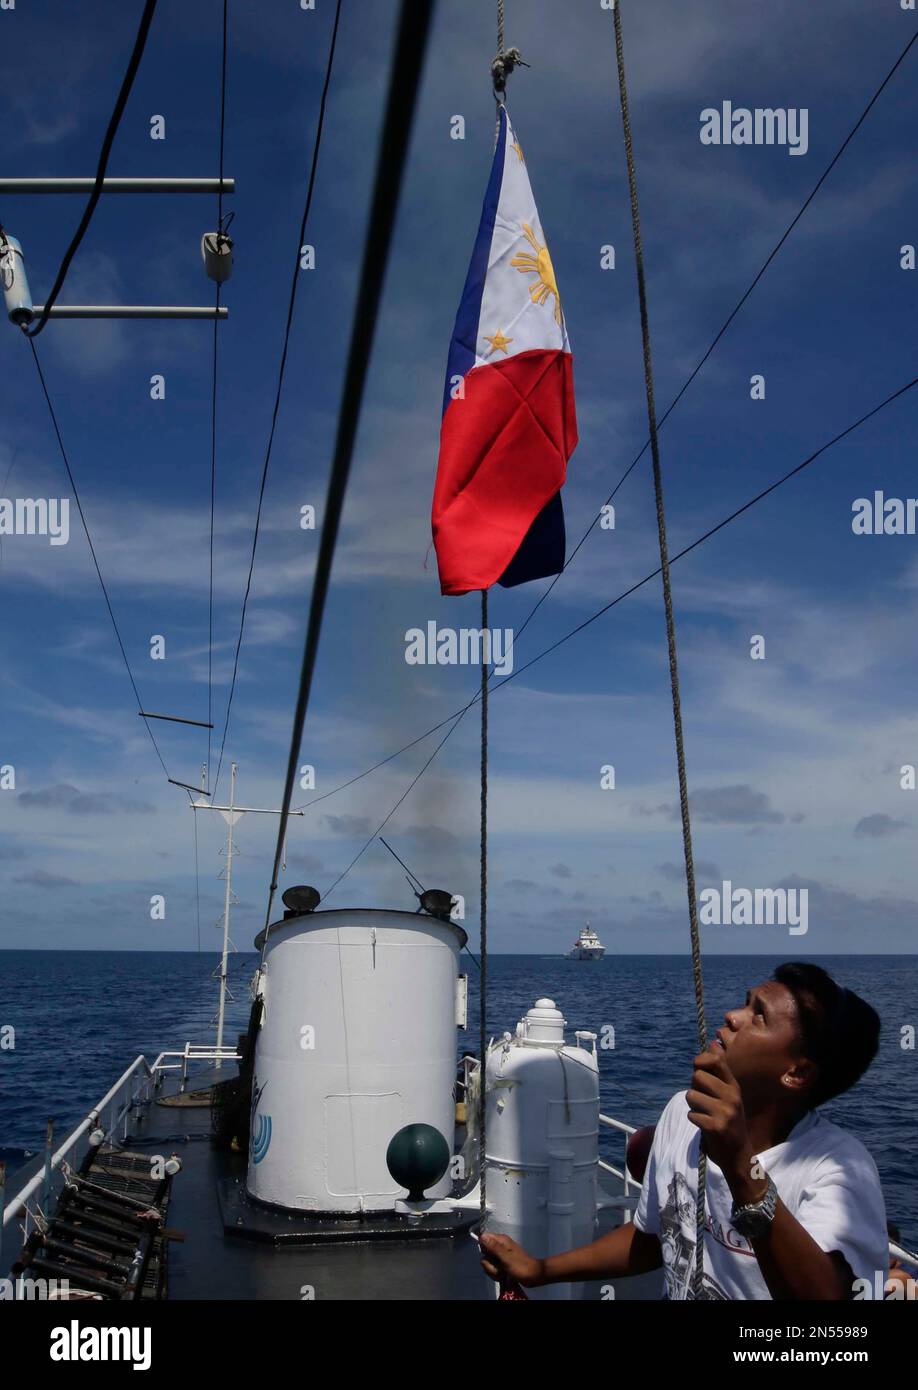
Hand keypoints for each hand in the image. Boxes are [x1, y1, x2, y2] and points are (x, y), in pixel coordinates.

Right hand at [479, 1231, 544, 1286]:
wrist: (533, 1276)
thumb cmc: (521, 1266)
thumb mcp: (506, 1257)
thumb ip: (494, 1247)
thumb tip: (482, 1236)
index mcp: (501, 1240)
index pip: (483, 1238)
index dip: (484, 1248)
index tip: (491, 1256)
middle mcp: (499, 1246)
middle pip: (484, 1253)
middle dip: (490, 1263)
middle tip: (500, 1267)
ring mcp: (501, 1256)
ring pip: (488, 1263)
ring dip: (493, 1271)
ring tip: (503, 1273)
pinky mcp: (502, 1264)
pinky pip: (493, 1268)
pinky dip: (496, 1274)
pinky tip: (503, 1276)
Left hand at [686, 1045, 756, 1190]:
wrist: (738, 1155)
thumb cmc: (727, 1120)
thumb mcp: (727, 1095)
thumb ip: (716, 1074)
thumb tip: (711, 1045)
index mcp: (734, 1086)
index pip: (715, 1060)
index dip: (701, 1060)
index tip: (698, 1068)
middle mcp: (732, 1096)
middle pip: (697, 1076)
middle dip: (694, 1087)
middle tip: (703, 1100)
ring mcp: (725, 1111)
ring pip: (691, 1095)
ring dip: (692, 1105)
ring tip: (704, 1113)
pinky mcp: (716, 1126)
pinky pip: (691, 1114)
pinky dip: (694, 1119)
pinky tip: (705, 1125)